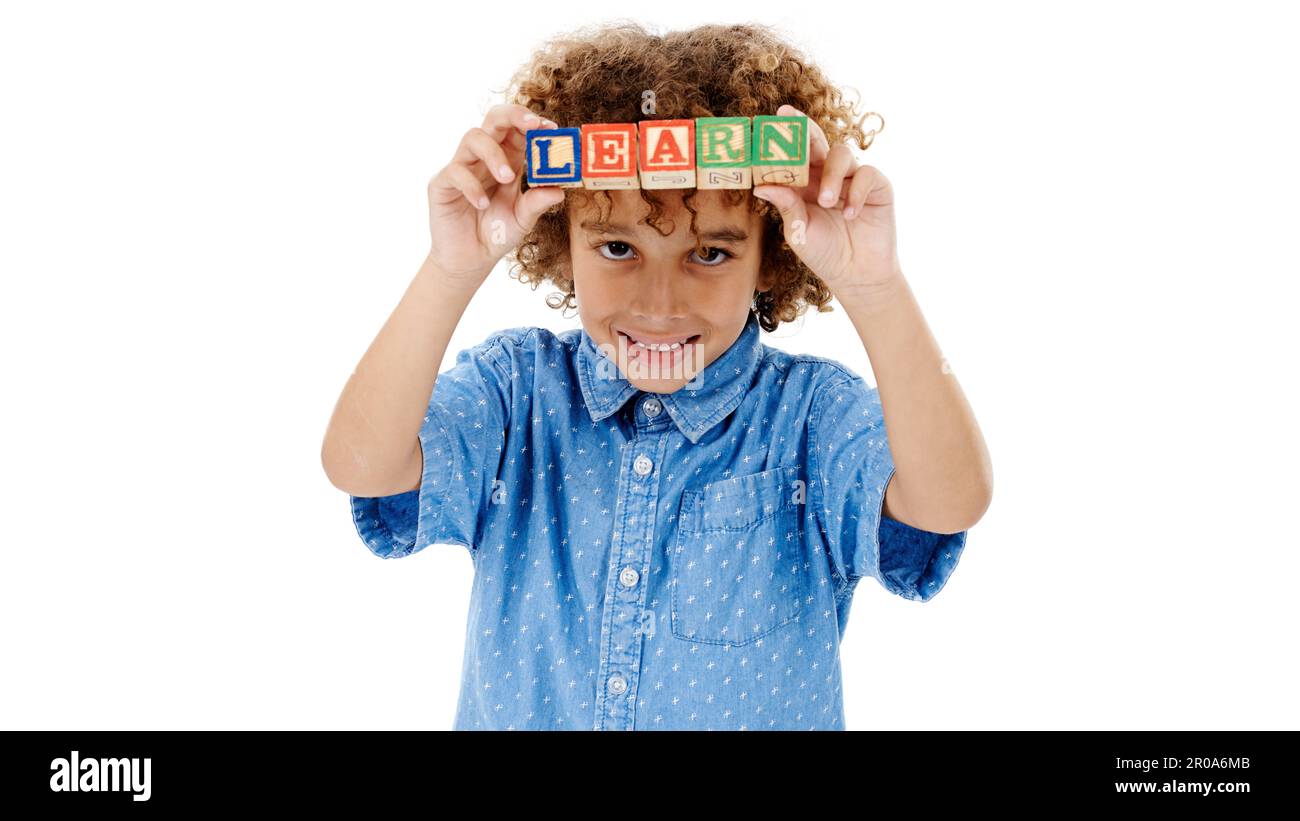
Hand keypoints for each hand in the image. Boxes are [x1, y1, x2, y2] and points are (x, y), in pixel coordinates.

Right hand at [425, 103, 567, 286]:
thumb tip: (559, 191)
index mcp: (508, 160)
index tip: (552, 128)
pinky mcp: (442, 183)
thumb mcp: (522, 220)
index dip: (533, 123)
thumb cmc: (496, 234)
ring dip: (494, 154)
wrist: (470, 260)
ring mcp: (462, 167)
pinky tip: (482, 204)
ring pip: (473, 137)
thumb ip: (537, 204)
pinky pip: (455, 172)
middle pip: (494, 120)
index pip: (518, 130)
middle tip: (533, 126)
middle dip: (514, 116)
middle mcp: (484, 158)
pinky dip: (472, 186)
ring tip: (507, 178)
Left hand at [752, 104, 900, 295]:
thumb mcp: (799, 231)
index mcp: (805, 183)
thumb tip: (761, 186)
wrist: (856, 274)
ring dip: (830, 174)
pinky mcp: (877, 186)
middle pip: (817, 141)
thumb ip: (786, 206)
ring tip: (825, 201)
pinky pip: (866, 174)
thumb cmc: (824, 253)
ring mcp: (852, 178)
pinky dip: (855, 192)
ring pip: (841, 154)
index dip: (784, 136)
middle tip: (791, 120)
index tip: (772, 118)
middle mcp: (827, 175)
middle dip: (804, 129)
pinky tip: (849, 214)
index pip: (793, 153)